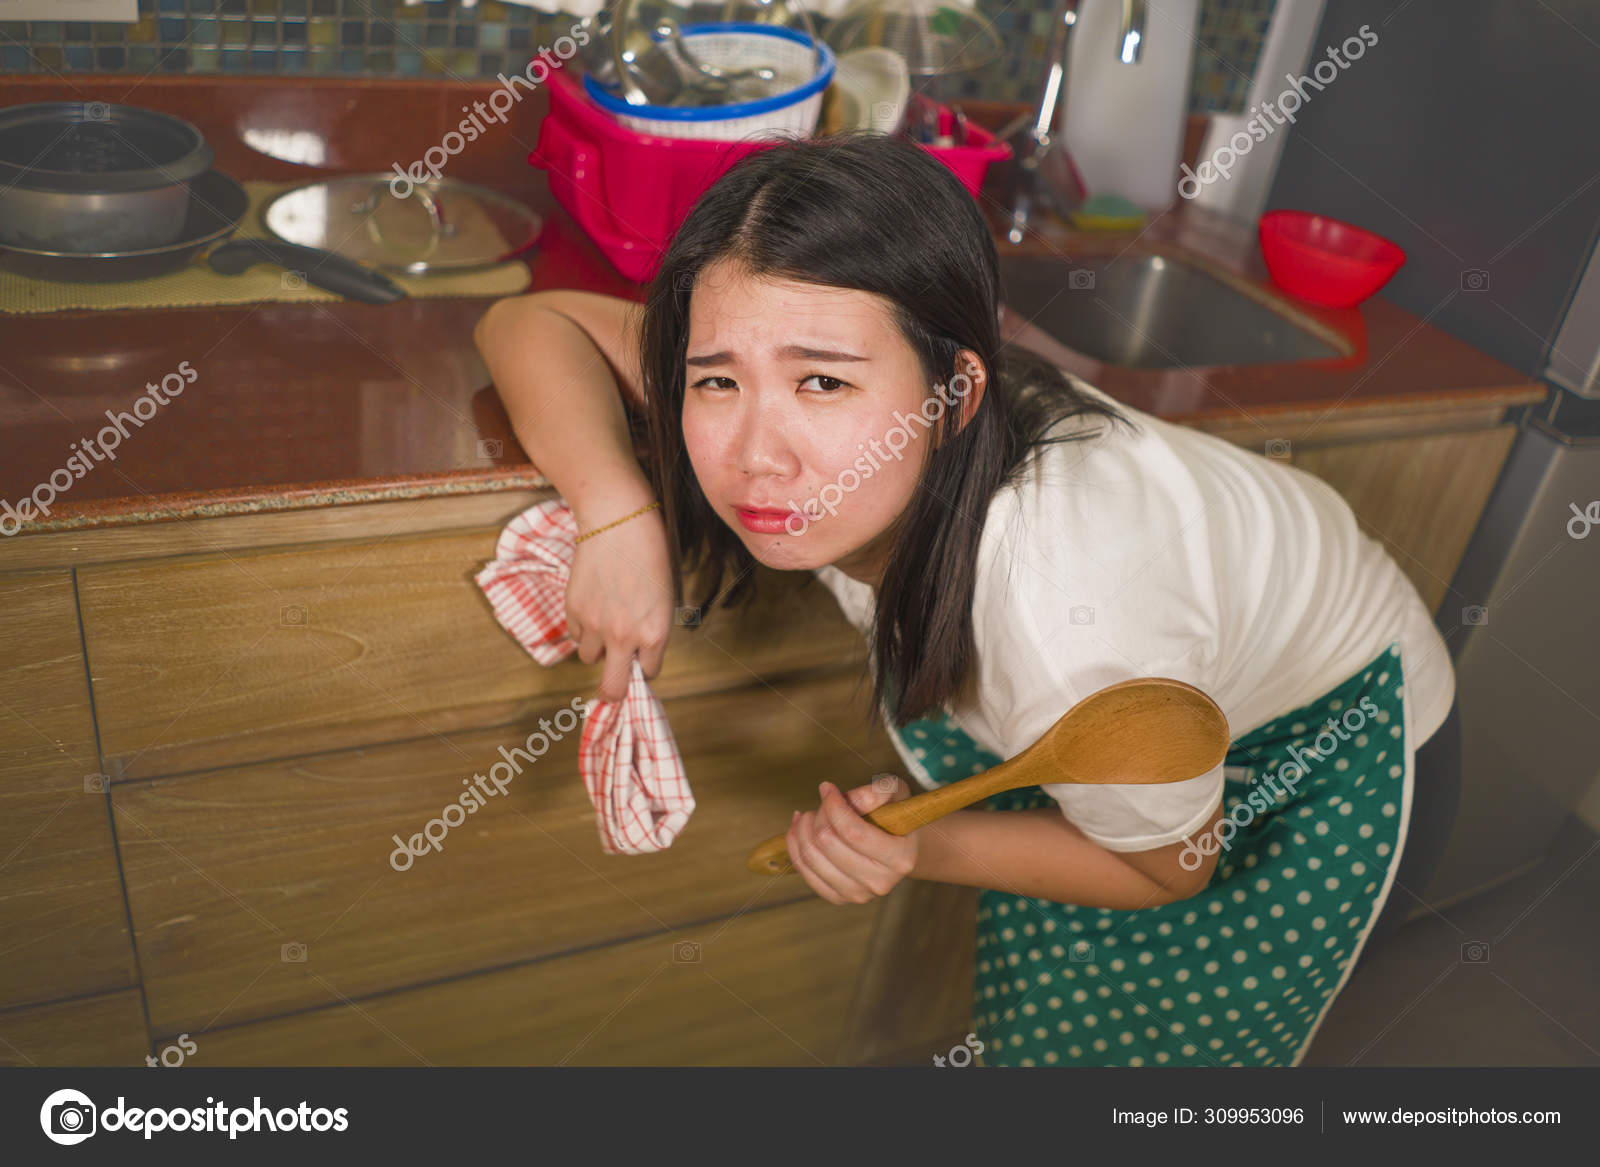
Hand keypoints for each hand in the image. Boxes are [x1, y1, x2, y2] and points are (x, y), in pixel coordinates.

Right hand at [565, 495, 674, 702]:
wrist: (619, 522)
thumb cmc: (650, 555)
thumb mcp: (663, 598)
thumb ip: (651, 630)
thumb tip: (637, 656)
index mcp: (655, 633)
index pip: (650, 672)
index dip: (646, 664)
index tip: (644, 656)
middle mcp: (624, 635)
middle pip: (613, 689)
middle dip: (614, 691)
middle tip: (615, 684)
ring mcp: (595, 624)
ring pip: (590, 658)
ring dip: (598, 648)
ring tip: (606, 620)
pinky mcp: (573, 609)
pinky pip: (576, 635)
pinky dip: (584, 627)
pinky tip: (594, 602)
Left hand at [787, 775, 916, 904]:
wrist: (899, 847)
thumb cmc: (896, 817)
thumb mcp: (896, 794)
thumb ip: (878, 792)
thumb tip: (850, 799)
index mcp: (900, 858)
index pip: (853, 832)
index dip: (833, 806)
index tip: (827, 788)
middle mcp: (880, 882)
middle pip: (828, 843)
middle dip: (819, 815)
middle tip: (823, 802)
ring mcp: (857, 894)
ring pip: (811, 857)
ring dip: (804, 829)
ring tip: (812, 815)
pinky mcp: (837, 898)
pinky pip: (804, 870)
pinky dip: (795, 845)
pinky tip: (799, 828)